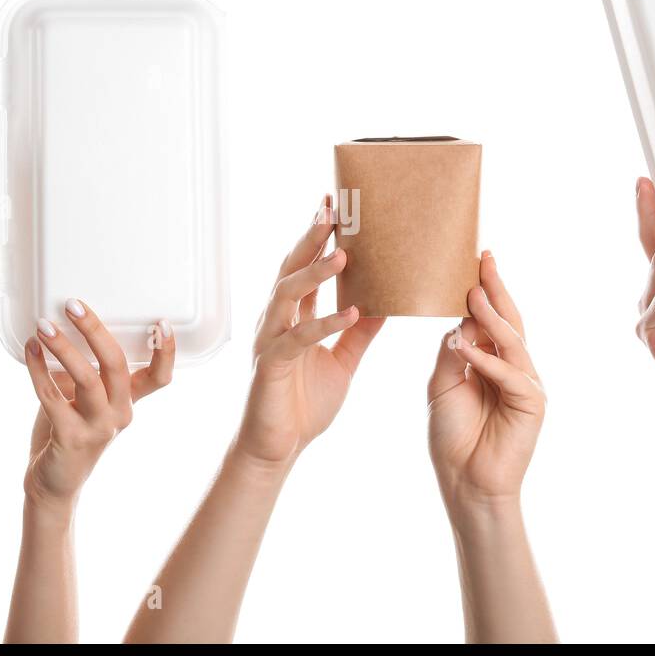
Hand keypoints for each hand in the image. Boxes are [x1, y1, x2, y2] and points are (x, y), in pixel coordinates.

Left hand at [21, 300, 174, 511]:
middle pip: (118, 366)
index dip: (166, 352)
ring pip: (86, 379)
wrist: (54, 482)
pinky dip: (37, 369)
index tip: (162, 323)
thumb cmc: (69, 431)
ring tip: (43, 325)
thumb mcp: (83, 398)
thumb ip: (81, 370)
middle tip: (73, 305)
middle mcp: (120, 414)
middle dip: (95, 331)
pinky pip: (52, 396)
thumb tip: (61, 326)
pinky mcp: (70, 437)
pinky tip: (29, 349)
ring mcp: (98, 428)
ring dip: (63, 347)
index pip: (160, 378)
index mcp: (128, 402)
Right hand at [234, 195, 383, 466]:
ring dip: (315, 272)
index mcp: (293, 318)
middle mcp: (277, 321)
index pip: (303, 268)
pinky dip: (324, 323)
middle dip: (311, 239)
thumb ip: (359, 332)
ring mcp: (270, 340)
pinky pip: (297, 337)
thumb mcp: (343, 361)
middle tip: (332, 210)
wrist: (277, 448)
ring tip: (343, 254)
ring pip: (288, 294)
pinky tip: (351, 312)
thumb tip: (385, 304)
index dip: (317, 238)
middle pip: (291, 269)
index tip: (334, 207)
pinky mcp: (271, 365)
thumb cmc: (303, 405)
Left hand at [427, 252, 544, 508]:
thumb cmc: (452, 437)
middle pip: (508, 321)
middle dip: (496, 290)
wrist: (465, 482)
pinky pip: (509, 374)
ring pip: (512, 342)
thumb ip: (452, 353)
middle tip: (484, 259)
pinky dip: (486, 359)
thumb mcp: (442, 385)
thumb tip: (458, 322)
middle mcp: (513, 368)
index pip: (490, 319)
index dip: (484, 291)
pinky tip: (466, 346)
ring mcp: (526, 384)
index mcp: (492, 362)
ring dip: (491, 317)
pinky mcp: (533, 402)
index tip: (475, 260)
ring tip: (473, 292)